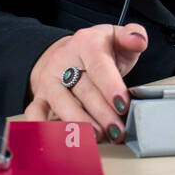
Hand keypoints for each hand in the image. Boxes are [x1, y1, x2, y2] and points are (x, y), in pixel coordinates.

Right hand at [23, 24, 149, 142]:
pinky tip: (62, 139)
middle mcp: (63, 61)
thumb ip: (133, 36)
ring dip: (79, 123)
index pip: (99, 66)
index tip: (123, 104)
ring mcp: (49, 80)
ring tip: (97, 138)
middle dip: (102, 113)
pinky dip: (45, 127)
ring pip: (61, 103)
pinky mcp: (39, 96)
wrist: (68, 52)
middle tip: (117, 130)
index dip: (111, 86)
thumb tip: (138, 40)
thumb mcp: (118, 37)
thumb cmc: (99, 48)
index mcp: (87, 43)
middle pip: (83, 89)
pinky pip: (36, 113)